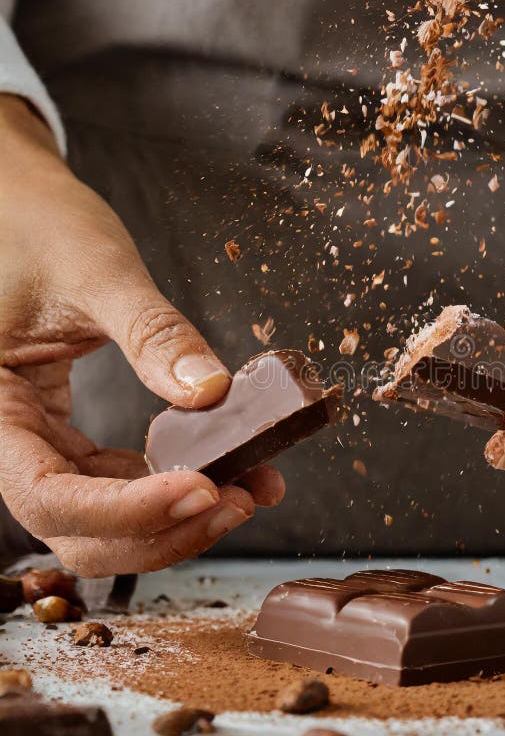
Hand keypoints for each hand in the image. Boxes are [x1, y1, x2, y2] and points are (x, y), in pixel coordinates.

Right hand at [0, 95, 283, 574]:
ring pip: (103, 517)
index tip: (202, 490)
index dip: (126, 510)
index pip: (45, 494)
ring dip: (178, 518)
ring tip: (250, 490)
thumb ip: (152, 332)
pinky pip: (119, 481)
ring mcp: (39, 444)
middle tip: (240, 500)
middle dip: (163, 528)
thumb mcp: (96, 270)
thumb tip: (212, 390)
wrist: (20, 208)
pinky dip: (172, 487)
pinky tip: (227, 472)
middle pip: (78, 526)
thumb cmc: (37, 226)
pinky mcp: (70, 437)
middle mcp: (7, 440)